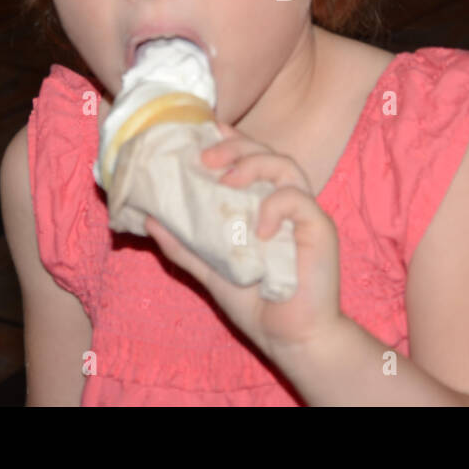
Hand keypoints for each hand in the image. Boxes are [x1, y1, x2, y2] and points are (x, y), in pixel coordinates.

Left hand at [142, 122, 345, 363]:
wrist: (290, 337)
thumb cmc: (256, 303)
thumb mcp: (210, 270)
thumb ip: (183, 245)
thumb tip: (149, 218)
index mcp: (262, 204)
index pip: (249, 159)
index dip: (229, 140)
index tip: (203, 131)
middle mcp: (284, 202)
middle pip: (267, 152)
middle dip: (235, 147)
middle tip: (205, 159)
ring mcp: (304, 213)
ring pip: (286, 165)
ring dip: (253, 165)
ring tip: (226, 180)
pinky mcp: (319, 228)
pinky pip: (298, 200)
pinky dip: (275, 206)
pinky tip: (257, 227)